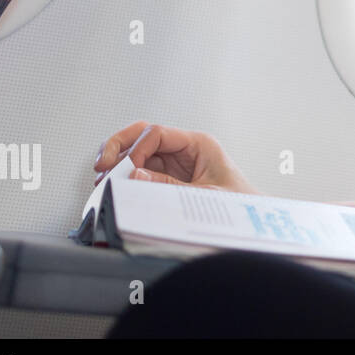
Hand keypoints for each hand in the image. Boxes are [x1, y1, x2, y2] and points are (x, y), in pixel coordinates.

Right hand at [93, 121, 258, 193]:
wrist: (252, 220)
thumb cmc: (238, 203)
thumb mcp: (204, 195)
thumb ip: (168, 186)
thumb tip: (136, 175)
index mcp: (198, 144)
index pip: (156, 134)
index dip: (136, 150)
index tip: (126, 171)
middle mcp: (184, 149)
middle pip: (142, 134)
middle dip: (118, 145)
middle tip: (101, 165)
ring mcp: (174, 162)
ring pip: (137, 151)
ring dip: (117, 161)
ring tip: (102, 178)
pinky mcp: (168, 177)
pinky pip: (141, 169)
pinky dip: (125, 175)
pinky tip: (114, 185)